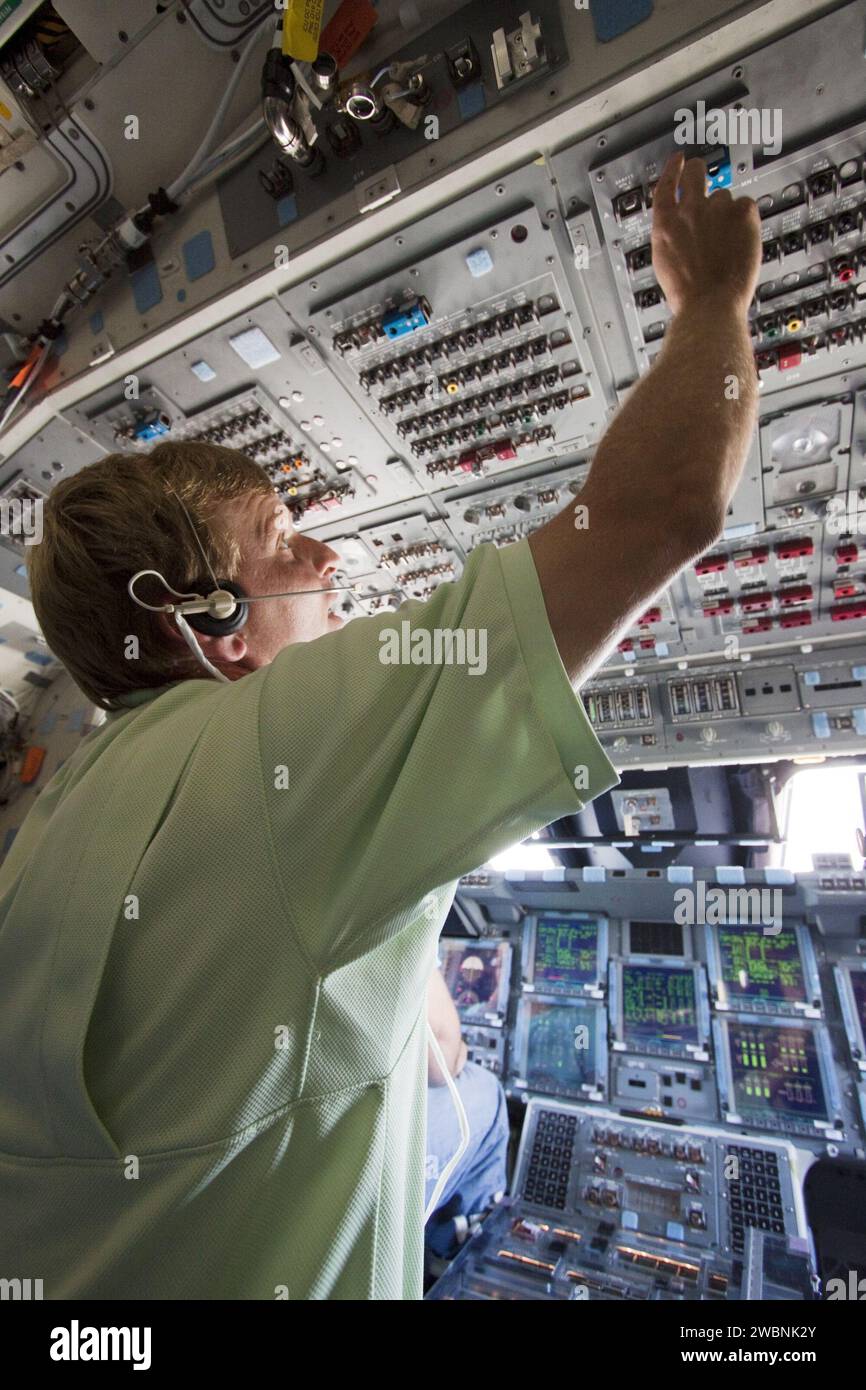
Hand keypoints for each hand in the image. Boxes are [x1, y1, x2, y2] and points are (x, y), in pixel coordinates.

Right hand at [650, 151, 761, 317]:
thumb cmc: (688, 293)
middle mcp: (689, 209)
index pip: (666, 185)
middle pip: (695, 172)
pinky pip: (747, 204)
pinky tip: (743, 236)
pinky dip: (746, 218)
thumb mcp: (667, 262)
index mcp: (666, 223)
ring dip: (726, 210)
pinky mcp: (742, 213)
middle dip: (698, 170)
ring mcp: (716, 209)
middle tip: (705, 176)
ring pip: (724, 195)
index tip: (678, 159)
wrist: (708, 304)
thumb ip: (675, 236)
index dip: (673, 168)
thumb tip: (685, 228)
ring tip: (728, 238)